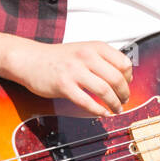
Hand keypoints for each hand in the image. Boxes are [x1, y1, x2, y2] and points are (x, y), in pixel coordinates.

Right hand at [6, 40, 133, 115]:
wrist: (30, 59)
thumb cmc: (59, 58)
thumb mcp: (84, 50)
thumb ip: (103, 60)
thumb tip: (125, 77)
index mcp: (95, 47)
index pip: (123, 63)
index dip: (129, 78)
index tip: (127, 85)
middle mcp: (86, 56)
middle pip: (116, 78)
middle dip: (124, 93)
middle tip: (124, 101)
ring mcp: (74, 71)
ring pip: (104, 91)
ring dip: (114, 103)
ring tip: (116, 109)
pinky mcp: (63, 86)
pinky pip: (87, 102)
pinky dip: (98, 110)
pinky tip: (103, 113)